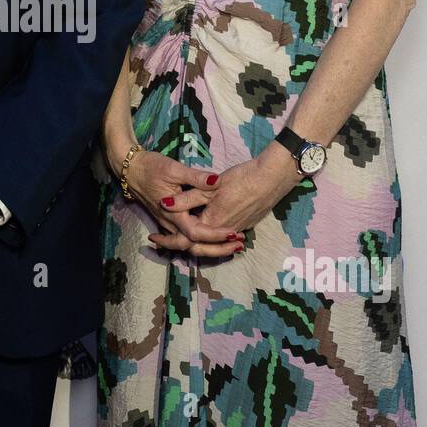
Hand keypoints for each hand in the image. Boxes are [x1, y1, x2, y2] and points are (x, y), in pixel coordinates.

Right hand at [121, 148, 239, 256]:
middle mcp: (170, 223)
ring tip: (232, 244)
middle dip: (217, 249)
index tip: (233, 232)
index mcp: (173, 213)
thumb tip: (216, 181)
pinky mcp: (169, 221)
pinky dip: (202, 241)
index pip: (196, 233)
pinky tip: (216, 238)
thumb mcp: (173, 168)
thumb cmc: (151, 167)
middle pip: (194, 246)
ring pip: (190, 245)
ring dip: (211, 247)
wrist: (130, 170)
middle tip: (239, 245)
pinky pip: (186, 237)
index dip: (215, 235)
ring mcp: (169, 224)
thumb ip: (195, 177)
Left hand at [146, 147, 299, 257]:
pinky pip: (221, 236)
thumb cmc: (242, 179)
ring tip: (176, 236)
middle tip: (159, 242)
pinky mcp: (245, 224)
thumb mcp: (212, 186)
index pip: (185, 239)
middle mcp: (224, 231)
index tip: (153, 239)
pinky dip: (208, 236)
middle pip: (196, 247)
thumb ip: (188, 197)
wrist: (272, 178)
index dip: (168, 240)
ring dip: (193, 242)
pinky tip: (203, 226)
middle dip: (177, 245)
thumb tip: (164, 204)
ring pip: (210, 243)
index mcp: (213, 222)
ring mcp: (237, 229)